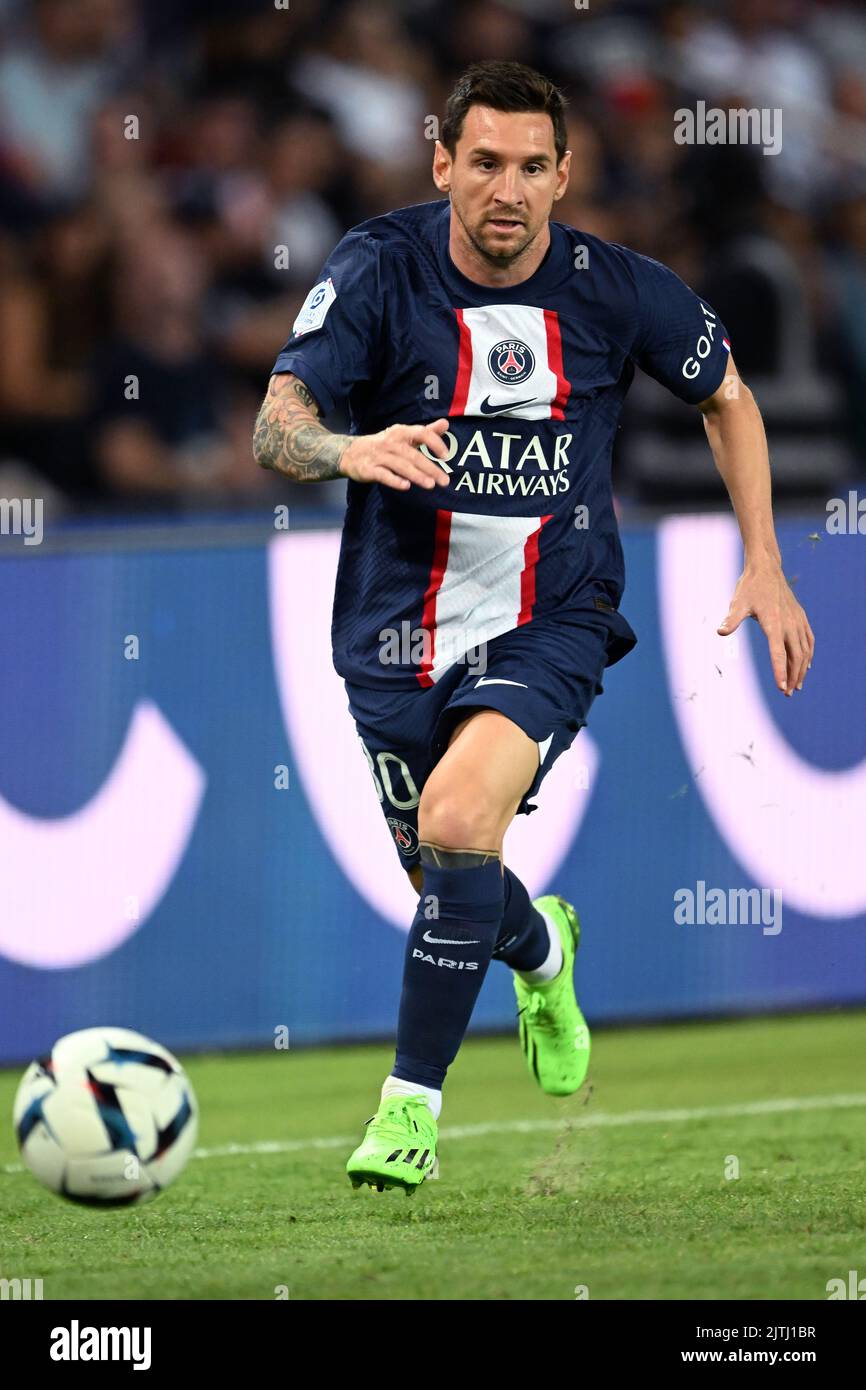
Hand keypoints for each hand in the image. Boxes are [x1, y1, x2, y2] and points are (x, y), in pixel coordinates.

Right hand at [340, 419, 450, 490]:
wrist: (350, 453)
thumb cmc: (383, 445)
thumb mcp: (403, 436)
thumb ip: (425, 432)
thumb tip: (445, 424)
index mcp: (400, 432)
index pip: (421, 433)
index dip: (435, 443)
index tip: (446, 456)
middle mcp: (390, 442)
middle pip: (413, 455)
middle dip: (430, 468)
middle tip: (444, 480)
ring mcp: (379, 456)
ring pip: (401, 466)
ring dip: (416, 475)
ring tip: (431, 485)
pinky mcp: (369, 469)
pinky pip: (383, 475)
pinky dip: (394, 480)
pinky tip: (406, 486)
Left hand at [718, 562, 814, 695]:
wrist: (766, 569)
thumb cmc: (749, 587)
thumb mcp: (738, 603)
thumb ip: (731, 620)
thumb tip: (720, 632)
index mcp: (774, 623)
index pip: (778, 654)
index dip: (780, 672)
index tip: (782, 687)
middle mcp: (789, 624)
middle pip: (795, 656)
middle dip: (793, 676)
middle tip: (788, 693)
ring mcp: (797, 620)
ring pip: (805, 650)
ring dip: (802, 669)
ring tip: (798, 685)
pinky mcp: (801, 617)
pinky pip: (809, 639)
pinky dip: (809, 654)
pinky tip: (807, 665)